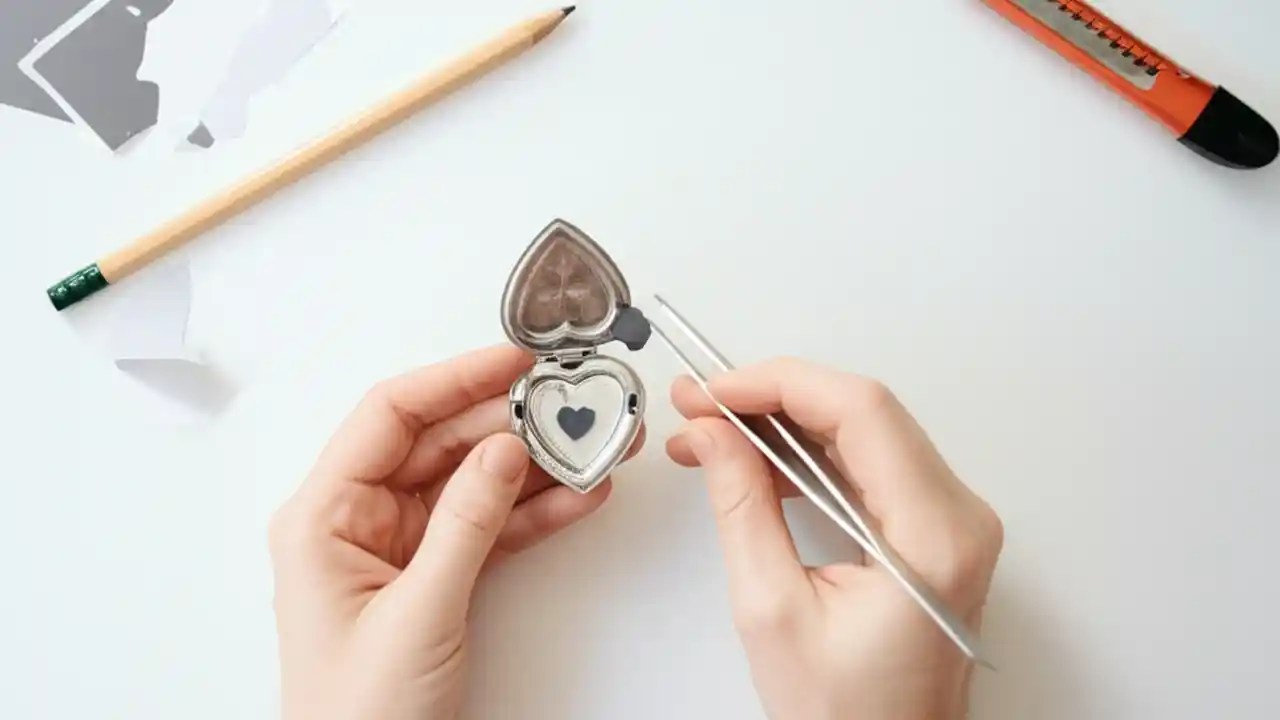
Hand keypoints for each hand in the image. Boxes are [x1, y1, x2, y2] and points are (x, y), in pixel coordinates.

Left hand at [268, 345, 641, 719]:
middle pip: (439, 443)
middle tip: (568, 403)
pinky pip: (488, 526)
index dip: (453, 379)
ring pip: (473, 482)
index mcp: (323, 516)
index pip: (388, 416)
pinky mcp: (434, 575)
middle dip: (509, 422)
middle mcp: (357, 520)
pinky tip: (576, 495)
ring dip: (533, 465)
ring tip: (589, 444)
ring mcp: (399, 547)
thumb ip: (465, 524)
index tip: (511, 361)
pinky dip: (533, 512)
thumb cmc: (356, 718)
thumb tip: (503, 450)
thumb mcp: (417, 613)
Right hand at [667, 359, 1002, 719]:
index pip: (860, 411)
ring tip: (711, 433)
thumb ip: (741, 506)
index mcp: (935, 536)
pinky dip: (807, 453)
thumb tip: (713, 433)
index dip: (778, 384)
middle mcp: (959, 517)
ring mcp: (951, 520)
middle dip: (772, 398)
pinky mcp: (931, 528)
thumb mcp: (772, 610)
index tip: (714, 391)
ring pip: (863, 430)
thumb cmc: (847, 716)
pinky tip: (754, 460)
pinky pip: (868, 462)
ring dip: (783, 422)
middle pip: (863, 411)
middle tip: (700, 405)